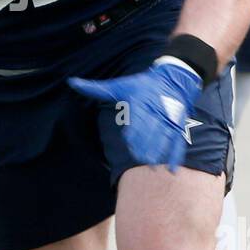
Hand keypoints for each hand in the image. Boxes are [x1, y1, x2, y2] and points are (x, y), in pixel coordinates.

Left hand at [68, 60, 202, 171]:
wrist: (171, 79)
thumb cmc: (140, 85)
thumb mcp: (118, 85)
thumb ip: (95, 88)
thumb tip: (71, 82)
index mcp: (141, 100)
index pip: (138, 116)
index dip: (135, 130)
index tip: (129, 142)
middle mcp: (156, 110)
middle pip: (151, 129)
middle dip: (146, 144)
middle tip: (141, 158)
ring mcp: (169, 119)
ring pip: (165, 137)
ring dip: (159, 151)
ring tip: (152, 164)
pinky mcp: (178, 127)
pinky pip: (177, 143)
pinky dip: (176, 156)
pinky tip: (172, 170)